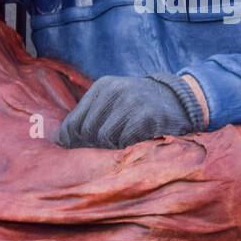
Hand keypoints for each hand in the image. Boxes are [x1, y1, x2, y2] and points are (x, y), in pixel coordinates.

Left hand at [58, 73, 206, 148]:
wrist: (180, 100)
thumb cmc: (140, 106)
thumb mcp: (114, 102)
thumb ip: (90, 117)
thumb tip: (60, 141)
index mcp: (102, 87)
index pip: (73, 123)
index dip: (74, 143)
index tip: (80, 152)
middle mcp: (114, 91)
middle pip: (87, 132)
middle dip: (92, 146)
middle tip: (104, 152)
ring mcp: (131, 102)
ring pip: (104, 138)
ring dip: (111, 148)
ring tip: (121, 146)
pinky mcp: (146, 116)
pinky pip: (125, 141)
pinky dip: (127, 148)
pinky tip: (135, 144)